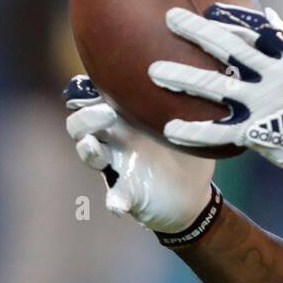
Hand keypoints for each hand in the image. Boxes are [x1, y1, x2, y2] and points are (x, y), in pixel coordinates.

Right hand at [63, 75, 216, 235]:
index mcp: (127, 118)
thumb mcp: (189, 122)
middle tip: (108, 113)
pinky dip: (115, 201)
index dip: (85, 92)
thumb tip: (202, 77)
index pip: (93, 99)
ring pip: (88, 154)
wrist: (193, 193)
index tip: (98, 84)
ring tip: (94, 148)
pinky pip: (113, 197)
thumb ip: (188, 102)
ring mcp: (118, 167)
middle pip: (79, 125)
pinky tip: (119, 205)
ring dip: (87, 151)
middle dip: (86, 117)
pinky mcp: (127, 194)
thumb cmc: (187, 149)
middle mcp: (116, 140)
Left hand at [147, 4, 282, 185]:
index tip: (200, 10)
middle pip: (228, 49)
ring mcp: (262, 106)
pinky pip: (218, 133)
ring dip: (183, 77)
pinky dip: (194, 132)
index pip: (249, 32)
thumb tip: (268, 13)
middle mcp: (271, 78)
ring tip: (155, 72)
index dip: (224, 20)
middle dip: (197, 32)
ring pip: (216, 88)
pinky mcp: (256, 134)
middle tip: (169, 18)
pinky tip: (170, 129)